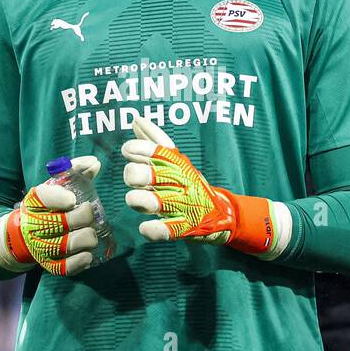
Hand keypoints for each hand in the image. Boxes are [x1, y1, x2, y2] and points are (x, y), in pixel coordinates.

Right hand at [0, 157, 99, 276]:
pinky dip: (80, 261)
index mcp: (33, 202)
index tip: (72, 199)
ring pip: (66, 244)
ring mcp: (40, 247)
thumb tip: (95, 163)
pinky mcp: (48, 265)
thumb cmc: (48, 207)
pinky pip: (65, 267)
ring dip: (86, 238)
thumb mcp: (56, 187)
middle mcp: (33, 225)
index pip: (43, 197)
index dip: (59, 198)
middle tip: (89, 213)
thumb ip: (75, 172)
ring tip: (92, 233)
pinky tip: (88, 253)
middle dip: (83, 217)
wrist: (26, 234)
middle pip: (62, 222)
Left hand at [122, 115, 276, 253]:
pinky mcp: (185, 228)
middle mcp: (181, 183)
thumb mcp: (177, 161)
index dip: (139, 148)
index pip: (158, 150)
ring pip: (157, 202)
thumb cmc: (190, 184)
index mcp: (178, 165)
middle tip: (132, 177)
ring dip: (140, 200)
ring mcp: (183, 206)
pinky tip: (145, 227)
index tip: (127, 150)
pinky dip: (154, 230)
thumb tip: (136, 119)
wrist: (222, 214)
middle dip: (137, 174)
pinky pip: (167, 231)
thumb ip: (155, 141)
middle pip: (154, 174)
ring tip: (135, 199)